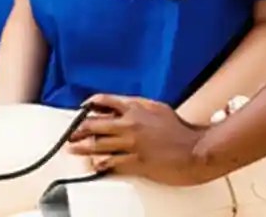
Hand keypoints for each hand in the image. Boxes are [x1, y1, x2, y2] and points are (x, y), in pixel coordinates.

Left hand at [67, 94, 224, 186]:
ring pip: (99, 145)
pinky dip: (101, 164)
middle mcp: (130, 124)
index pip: (104, 101)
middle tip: (69, 133)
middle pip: (95, 124)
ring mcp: (132, 144)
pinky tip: (94, 165)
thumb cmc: (180, 130)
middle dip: (78, 129)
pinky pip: (112, 163)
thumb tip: (119, 106)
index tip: (81, 109)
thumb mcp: (157, 108)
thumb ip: (137, 106)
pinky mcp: (137, 162)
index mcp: (136, 108)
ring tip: (72, 149)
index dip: (89, 105)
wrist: (197, 150)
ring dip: (83, 147)